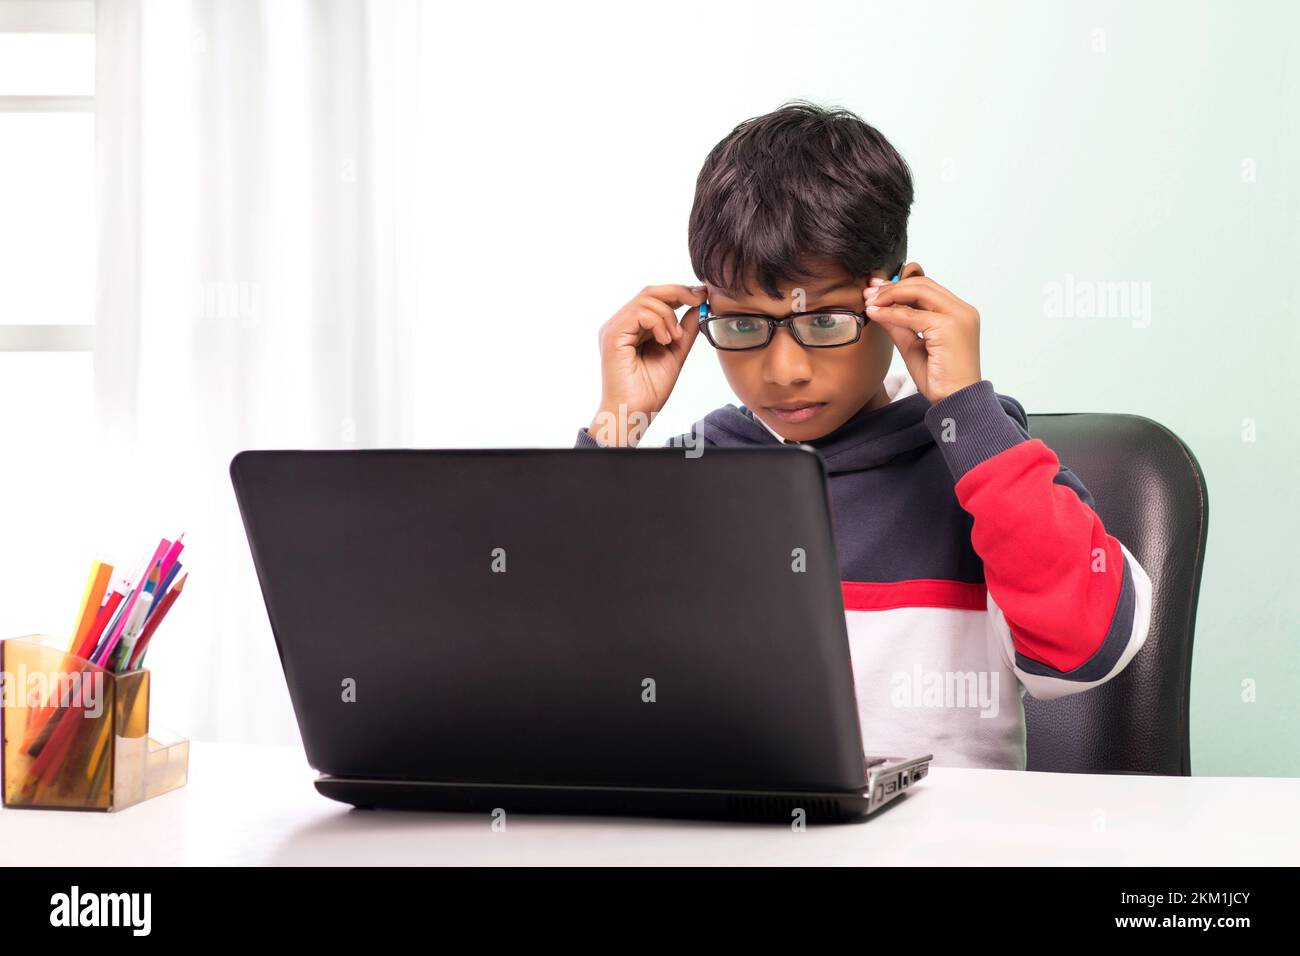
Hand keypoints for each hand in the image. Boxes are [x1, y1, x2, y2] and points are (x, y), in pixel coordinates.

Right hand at [588, 283, 706, 445]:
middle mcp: (620, 324)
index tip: (702, 296)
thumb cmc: (649, 390)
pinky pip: (639, 313)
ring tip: (674, 338)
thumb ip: (685, 330)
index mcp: (632, 327)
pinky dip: (659, 323)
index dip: (679, 292)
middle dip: (678, 292)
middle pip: (650, 291)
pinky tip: (665, 341)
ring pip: (646, 299)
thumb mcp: (675, 352)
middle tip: (699, 300)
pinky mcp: (612, 336)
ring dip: (669, 315)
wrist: (634, 413)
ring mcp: (614, 328)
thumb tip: (699, 306)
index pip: (654, 297)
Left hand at [865, 265, 981, 403]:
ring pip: (918, 291)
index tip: (875, 290)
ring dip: (890, 295)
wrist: (955, 401)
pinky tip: (874, 313)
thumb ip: (899, 325)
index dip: (899, 286)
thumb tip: (877, 308)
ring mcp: (958, 317)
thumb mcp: (913, 346)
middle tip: (868, 293)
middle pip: (923, 284)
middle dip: (892, 287)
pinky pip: (912, 315)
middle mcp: (962, 311)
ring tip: (869, 302)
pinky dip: (890, 313)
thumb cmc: (939, 379)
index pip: (927, 288)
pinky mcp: (948, 328)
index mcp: (958, 313)